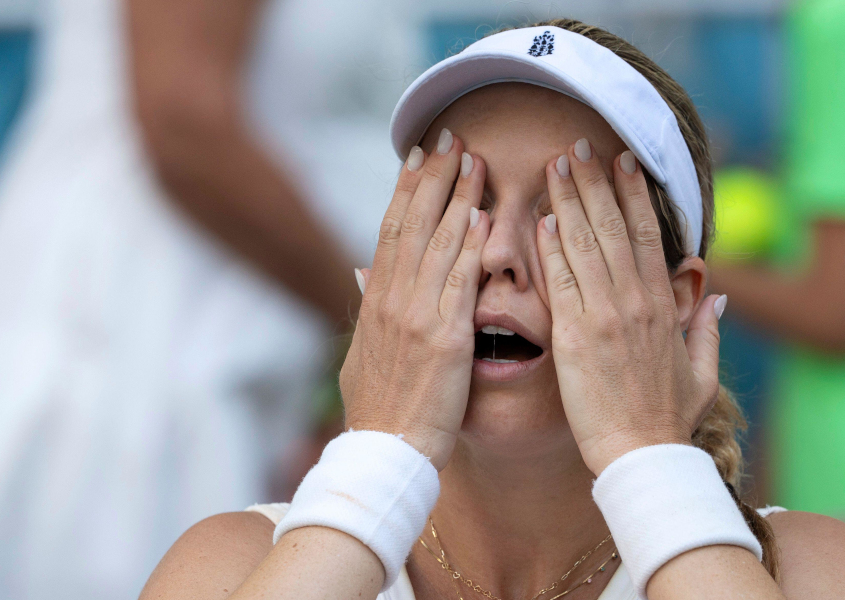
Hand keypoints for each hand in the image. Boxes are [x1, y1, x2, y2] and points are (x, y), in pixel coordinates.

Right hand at [339, 131, 488, 469]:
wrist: (385, 452)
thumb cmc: (380, 406)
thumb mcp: (363, 352)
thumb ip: (369, 308)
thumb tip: (361, 271)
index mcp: (377, 301)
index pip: (392, 230)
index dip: (407, 189)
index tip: (420, 155)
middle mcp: (393, 300)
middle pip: (413, 224)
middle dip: (434, 177)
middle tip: (451, 137)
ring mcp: (417, 317)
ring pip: (437, 244)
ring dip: (457, 198)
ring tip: (474, 160)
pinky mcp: (445, 340)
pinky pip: (459, 284)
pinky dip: (470, 248)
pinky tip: (483, 218)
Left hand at [536, 140, 723, 475]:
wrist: (641, 455)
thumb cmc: (668, 417)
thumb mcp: (703, 374)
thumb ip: (707, 330)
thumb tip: (720, 298)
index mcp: (663, 305)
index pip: (648, 234)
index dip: (634, 194)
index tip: (622, 162)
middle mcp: (634, 301)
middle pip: (613, 227)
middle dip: (594, 182)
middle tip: (578, 145)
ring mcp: (604, 316)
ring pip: (586, 244)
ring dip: (569, 200)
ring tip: (556, 164)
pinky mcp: (574, 337)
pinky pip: (561, 282)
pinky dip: (551, 248)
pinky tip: (541, 218)